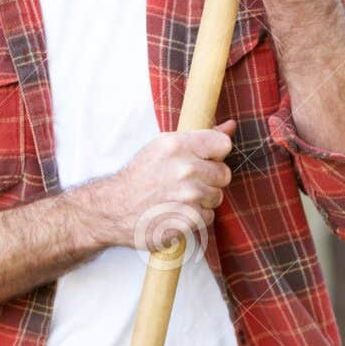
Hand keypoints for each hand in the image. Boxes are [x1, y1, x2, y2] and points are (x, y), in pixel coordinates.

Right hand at [89, 120, 236, 251]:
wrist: (114, 208)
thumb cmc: (140, 176)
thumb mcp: (164, 148)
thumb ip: (201, 137)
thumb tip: (231, 126)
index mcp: (178, 145)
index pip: (223, 145)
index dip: (215, 154)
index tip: (203, 160)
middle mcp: (185, 169)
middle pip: (224, 174)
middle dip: (209, 180)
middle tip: (186, 183)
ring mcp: (188, 196)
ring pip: (217, 197)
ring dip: (202, 200)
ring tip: (178, 198)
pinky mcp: (188, 219)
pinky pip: (208, 217)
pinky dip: (195, 218)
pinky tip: (176, 212)